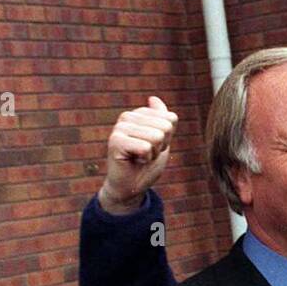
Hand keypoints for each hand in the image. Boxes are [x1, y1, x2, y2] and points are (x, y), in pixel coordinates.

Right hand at [98, 97, 177, 214]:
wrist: (130, 187)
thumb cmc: (146, 165)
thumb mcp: (160, 140)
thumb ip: (161, 119)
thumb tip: (153, 98)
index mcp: (139, 114)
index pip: (171, 119)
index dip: (167, 139)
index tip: (153, 148)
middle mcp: (127, 117)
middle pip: (165, 127)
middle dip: (160, 146)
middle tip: (146, 155)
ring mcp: (120, 128)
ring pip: (156, 137)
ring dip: (153, 153)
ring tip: (140, 158)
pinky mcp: (115, 141)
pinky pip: (145, 147)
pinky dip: (145, 159)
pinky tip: (134, 161)